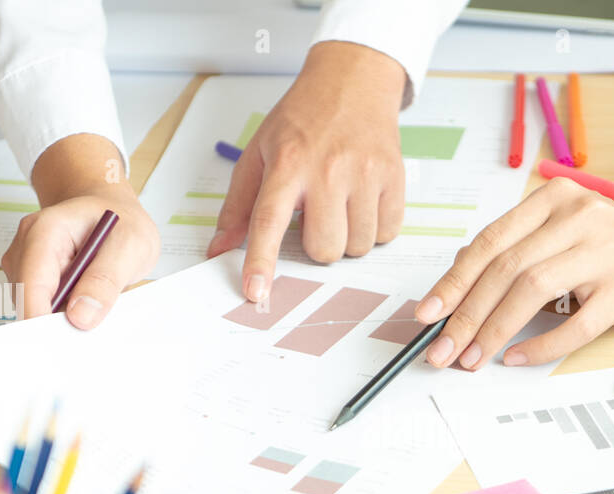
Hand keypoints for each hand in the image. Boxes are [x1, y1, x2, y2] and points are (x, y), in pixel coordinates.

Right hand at [2, 134, 159, 328]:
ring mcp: (25, 263)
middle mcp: (27, 246)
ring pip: (32, 307)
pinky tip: (85, 299)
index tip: (60, 342)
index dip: (40, 317)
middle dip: (55, 319)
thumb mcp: (130, 247)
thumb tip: (80, 317)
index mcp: (46, 230)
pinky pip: (42, 306)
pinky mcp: (32, 280)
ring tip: (96, 298)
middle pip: (26, 299)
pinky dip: (63, 311)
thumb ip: (105, 281)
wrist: (112, 211)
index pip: (31, 283)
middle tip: (93, 322)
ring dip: (62, 315)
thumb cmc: (122, 223)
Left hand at [206, 41, 407, 301]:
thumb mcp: (259, 152)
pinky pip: (386, 234)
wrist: (352, 81)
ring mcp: (365, 174)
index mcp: (287, 164)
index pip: (268, 222)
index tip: (255, 292)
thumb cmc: (303, 120)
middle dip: (318, 244)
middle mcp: (327, 170)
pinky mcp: (394, 177)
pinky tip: (364, 201)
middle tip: (316, 216)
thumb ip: (238, 205)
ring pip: (357, 247)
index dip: (261, 262)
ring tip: (341, 205)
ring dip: (347, 237)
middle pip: (324, 249)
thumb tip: (219, 249)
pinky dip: (374, 227)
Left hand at [413, 164, 613, 369]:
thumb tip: (458, 287)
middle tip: (440, 349)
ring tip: (470, 358)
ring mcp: (604, 252)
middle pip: (506, 268)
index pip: (490, 242)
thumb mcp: (562, 230)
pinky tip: (517, 359)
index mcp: (554, 200)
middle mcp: (577, 219)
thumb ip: (517, 248)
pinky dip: (542, 344)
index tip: (426, 313)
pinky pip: (577, 323)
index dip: (454, 280)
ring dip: (495, 329)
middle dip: (465, 313)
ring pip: (534, 290)